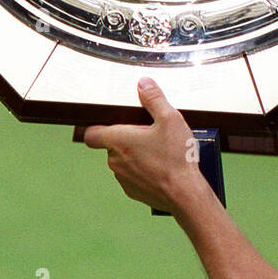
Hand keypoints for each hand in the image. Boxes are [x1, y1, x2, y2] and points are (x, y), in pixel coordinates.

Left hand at [84, 78, 208, 214]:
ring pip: (124, 161)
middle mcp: (114, 161)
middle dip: (129, 139)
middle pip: (113, 145)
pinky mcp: (133, 192)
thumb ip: (154, 99)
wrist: (185, 195)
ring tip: (160, 153)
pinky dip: (144, 172)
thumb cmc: (176, 157)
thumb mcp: (170, 119)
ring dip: (136, 156)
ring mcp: (123, 178)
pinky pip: (133, 177)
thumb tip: (143, 83)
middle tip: (151, 135)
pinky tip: (162, 169)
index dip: (98, 127)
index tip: (111, 124)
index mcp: (118, 140)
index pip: (91, 134)